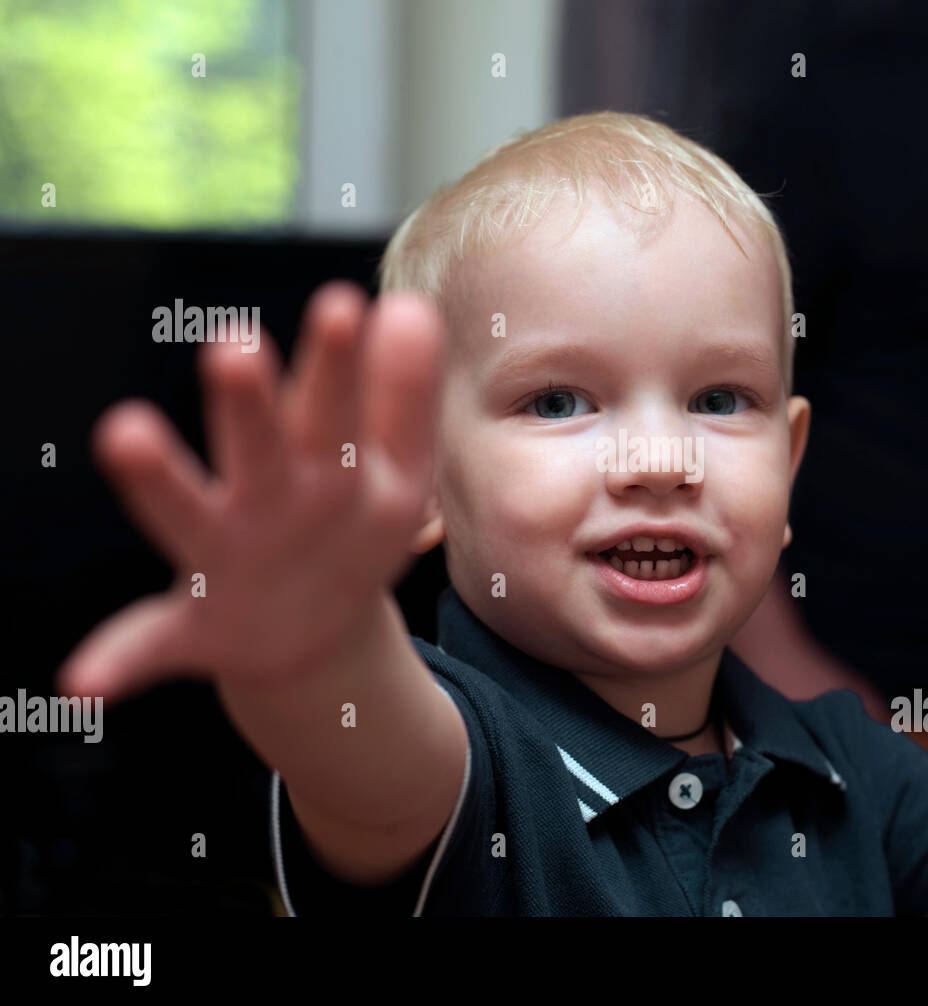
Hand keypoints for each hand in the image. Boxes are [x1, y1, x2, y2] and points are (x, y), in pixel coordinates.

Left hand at [55, 281, 442, 705]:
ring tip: (119, 432)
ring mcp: (234, 566)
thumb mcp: (396, 472)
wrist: (321, 641)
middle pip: (267, 451)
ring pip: (188, 519)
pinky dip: (120, 663)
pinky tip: (79, 684)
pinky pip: (150, 644)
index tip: (345, 302)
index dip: (338, 361)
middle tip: (233, 348)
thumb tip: (410, 305)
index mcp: (342, 474)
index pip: (339, 409)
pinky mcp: (193, 626)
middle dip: (252, 405)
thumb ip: (402, 391)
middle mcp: (288, 514)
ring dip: (159, 482)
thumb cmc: (349, 530)